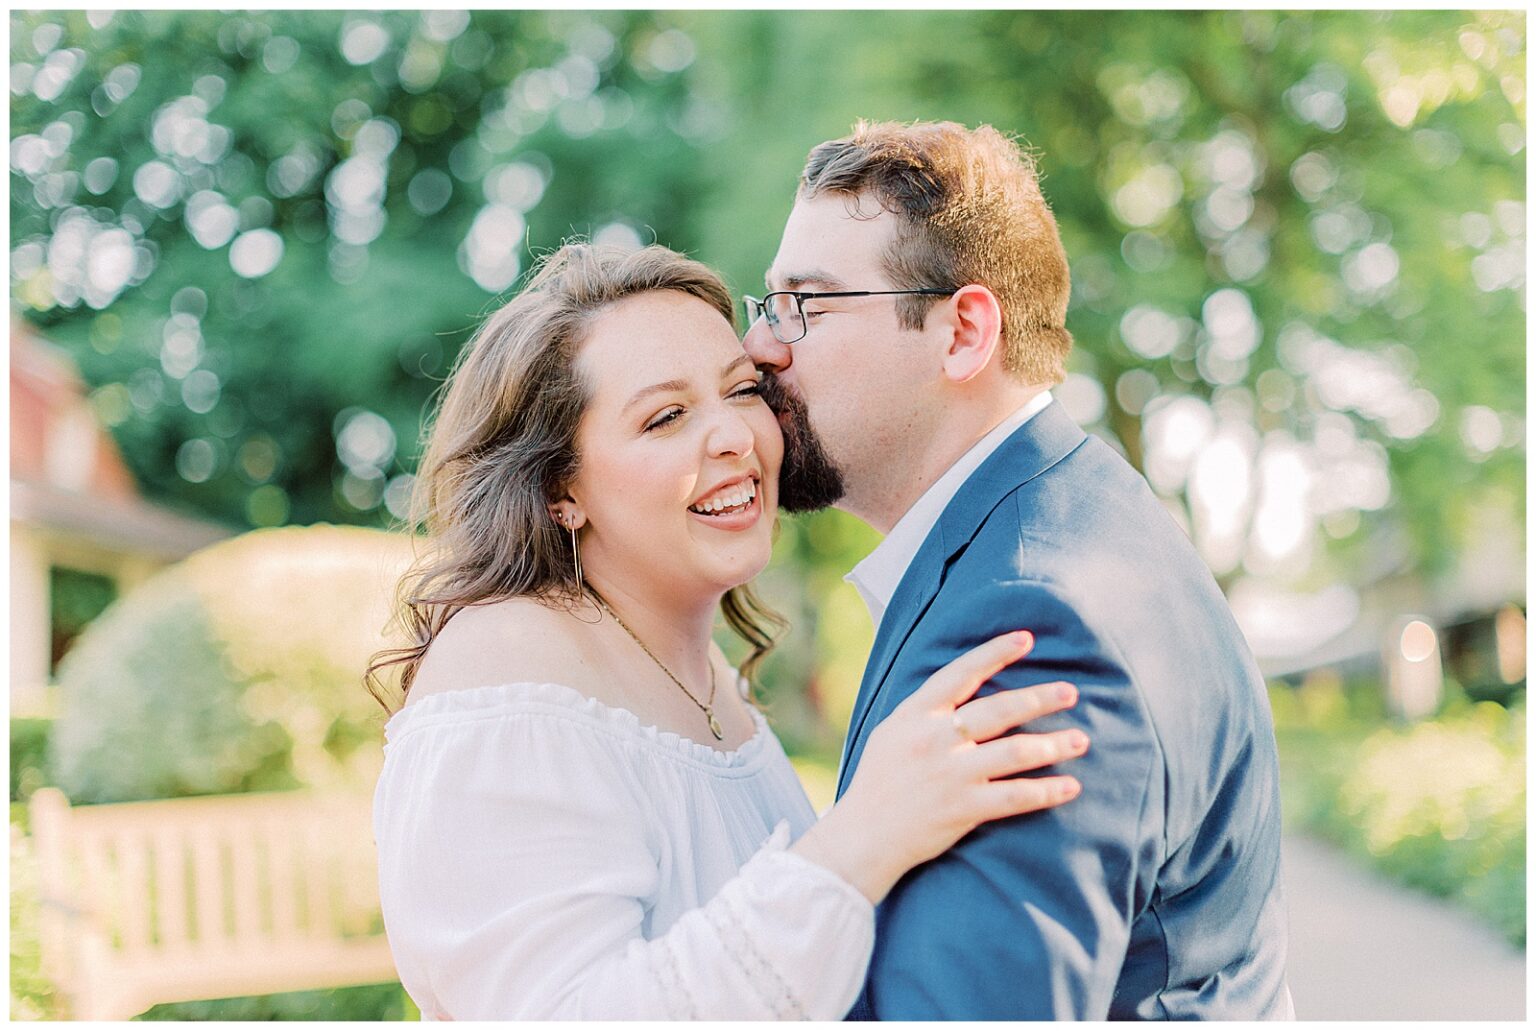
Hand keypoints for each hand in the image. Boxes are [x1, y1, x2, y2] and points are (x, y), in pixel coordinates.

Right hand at [792, 631, 1085, 902]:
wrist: (863, 837)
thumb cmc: (878, 782)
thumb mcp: (890, 732)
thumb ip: (924, 711)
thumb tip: (959, 685)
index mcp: (915, 715)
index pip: (960, 674)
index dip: (995, 653)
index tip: (1026, 639)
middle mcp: (935, 739)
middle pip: (999, 710)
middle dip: (1040, 698)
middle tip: (1070, 691)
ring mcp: (951, 774)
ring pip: (1015, 751)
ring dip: (1053, 744)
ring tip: (1080, 739)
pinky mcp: (964, 808)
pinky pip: (1016, 796)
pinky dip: (1047, 791)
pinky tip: (1071, 786)